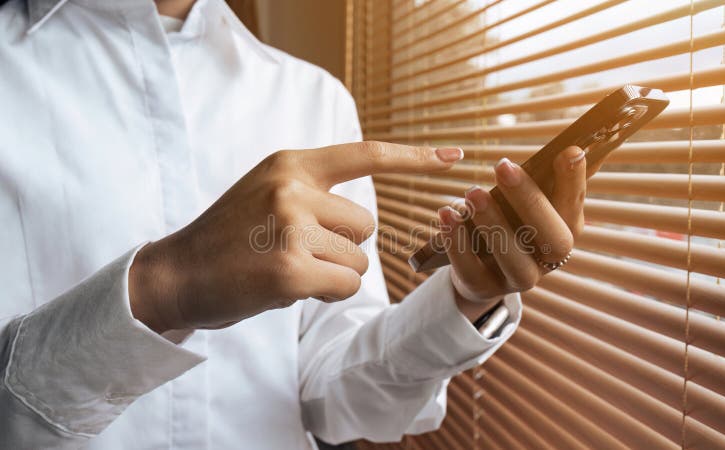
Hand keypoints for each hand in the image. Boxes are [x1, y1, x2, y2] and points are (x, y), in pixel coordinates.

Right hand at [129, 142, 462, 332]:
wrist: (175, 273)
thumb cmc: (228, 238)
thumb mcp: (266, 192)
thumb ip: (313, 192)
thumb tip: (368, 219)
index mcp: (291, 164)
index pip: (365, 154)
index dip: (413, 157)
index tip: (455, 158)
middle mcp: (293, 188)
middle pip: (367, 226)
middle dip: (342, 246)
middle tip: (295, 252)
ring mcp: (290, 227)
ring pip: (357, 260)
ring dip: (332, 273)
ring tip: (284, 268)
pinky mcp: (289, 270)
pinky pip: (344, 286)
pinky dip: (326, 293)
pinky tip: (287, 288)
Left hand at [440, 146, 586, 320]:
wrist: (480, 269)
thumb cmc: (508, 222)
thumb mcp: (524, 202)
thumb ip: (540, 180)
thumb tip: (562, 146)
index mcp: (565, 232)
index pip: (575, 207)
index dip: (574, 182)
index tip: (568, 152)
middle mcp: (548, 261)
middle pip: (552, 238)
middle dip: (529, 200)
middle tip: (503, 165)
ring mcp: (517, 279)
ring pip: (514, 259)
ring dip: (493, 223)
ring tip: (472, 192)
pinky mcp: (484, 288)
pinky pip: (471, 268)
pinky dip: (456, 240)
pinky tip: (446, 214)